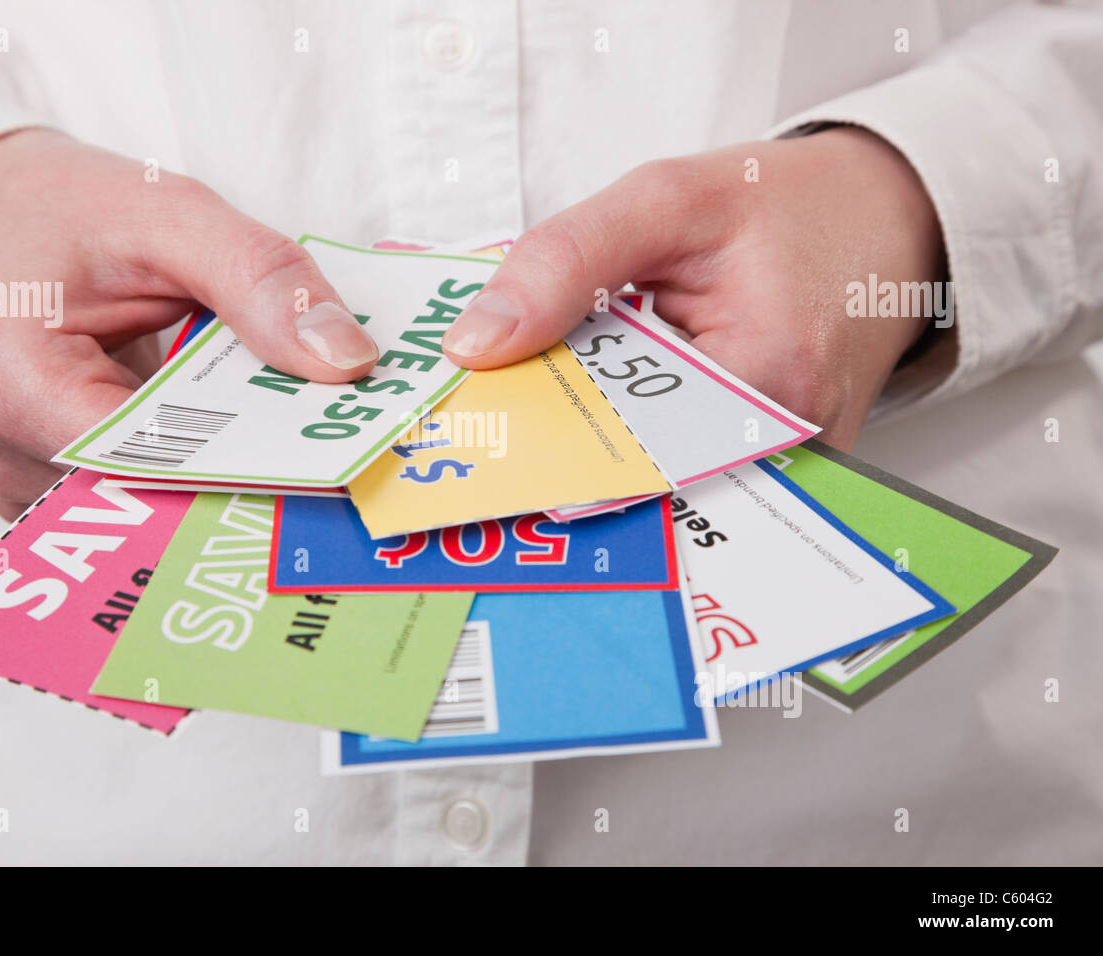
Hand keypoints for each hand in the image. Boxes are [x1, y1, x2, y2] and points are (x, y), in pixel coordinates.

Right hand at [0, 129, 377, 517]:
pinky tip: (265, 435)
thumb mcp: (166, 212)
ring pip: (164, 507)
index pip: (156, 465)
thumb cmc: (63, 209)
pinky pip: (153, 492)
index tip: (346, 464)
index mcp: (19, 392)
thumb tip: (347, 362)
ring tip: (319, 441)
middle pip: (164, 501)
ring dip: (242, 473)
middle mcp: (16, 458)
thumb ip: (257, 276)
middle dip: (262, 476)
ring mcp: (37, 483)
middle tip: (358, 457)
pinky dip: (213, 462)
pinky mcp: (67, 485)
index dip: (256, 468)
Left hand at [441, 128, 946, 448]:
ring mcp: (787, 471)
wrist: (882, 222)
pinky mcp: (777, 472)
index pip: (625, 454)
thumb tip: (476, 344)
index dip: (542, 453)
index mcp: (768, 381)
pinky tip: (596, 418)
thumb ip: (566, 262)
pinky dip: (632, 446)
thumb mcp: (668, 201)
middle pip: (639, 481)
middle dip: (559, 459)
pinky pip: (686, 475)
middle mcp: (786, 447)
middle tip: (485, 447)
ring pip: (658, 485)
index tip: (477, 455)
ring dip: (592, 455)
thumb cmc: (783, 209)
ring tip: (533, 429)